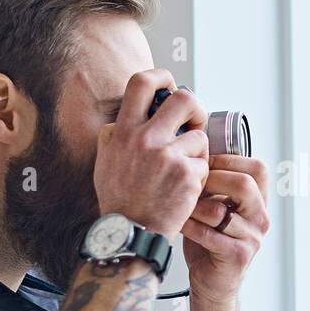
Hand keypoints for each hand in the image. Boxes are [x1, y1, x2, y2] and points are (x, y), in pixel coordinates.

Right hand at [92, 69, 209, 235]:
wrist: (132, 234)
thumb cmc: (120, 201)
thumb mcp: (105, 162)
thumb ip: (116, 135)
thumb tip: (128, 114)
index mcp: (124, 132)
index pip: (141, 82)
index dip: (161, 76)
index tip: (170, 85)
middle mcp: (146, 139)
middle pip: (184, 98)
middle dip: (195, 107)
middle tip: (194, 121)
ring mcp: (169, 157)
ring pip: (199, 136)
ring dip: (197, 151)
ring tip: (184, 170)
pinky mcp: (188, 175)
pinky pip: (204, 163)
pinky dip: (199, 174)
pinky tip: (186, 189)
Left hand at [180, 154, 270, 308]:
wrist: (213, 284)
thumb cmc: (210, 244)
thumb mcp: (216, 208)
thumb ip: (214, 186)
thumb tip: (193, 154)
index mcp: (258, 202)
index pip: (258, 169)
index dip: (229, 160)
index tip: (204, 162)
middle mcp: (260, 218)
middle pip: (245, 184)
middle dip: (212, 179)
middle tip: (192, 183)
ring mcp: (252, 238)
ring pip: (221, 210)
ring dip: (194, 205)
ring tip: (180, 204)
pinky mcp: (238, 255)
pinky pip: (209, 234)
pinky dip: (189, 225)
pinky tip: (179, 222)